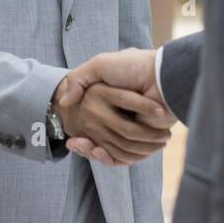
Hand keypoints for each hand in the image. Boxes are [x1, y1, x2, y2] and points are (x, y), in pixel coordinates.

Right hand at [59, 49, 176, 164]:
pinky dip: (109, 157)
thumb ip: (78, 79)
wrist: (160, 75)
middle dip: (85, 144)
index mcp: (111, 101)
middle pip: (97, 139)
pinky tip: (97, 150)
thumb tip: (63, 103)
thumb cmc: (132, 66)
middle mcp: (121, 116)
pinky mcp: (143, 138)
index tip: (70, 133)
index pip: (90, 123)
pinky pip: (122, 155)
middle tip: (74, 141)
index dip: (79, 129)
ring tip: (85, 145)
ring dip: (93, 151)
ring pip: (108, 150)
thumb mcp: (99, 65)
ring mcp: (132, 128)